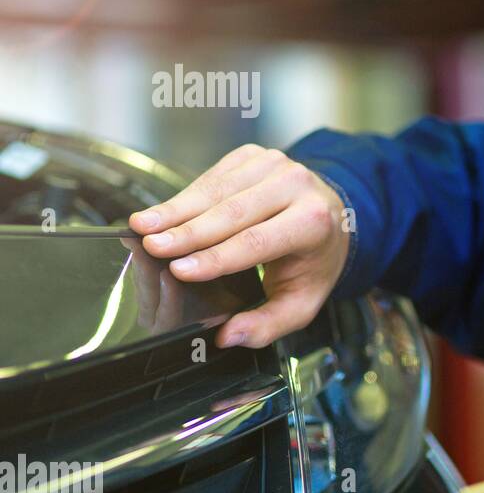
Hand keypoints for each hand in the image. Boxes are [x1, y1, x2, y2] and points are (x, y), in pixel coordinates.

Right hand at [128, 144, 349, 348]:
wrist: (332, 214)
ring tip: (143, 226)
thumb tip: (229, 337)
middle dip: (187, 231)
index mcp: (314, 222)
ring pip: (217, 189)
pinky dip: (185, 196)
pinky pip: (211, 176)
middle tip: (151, 246)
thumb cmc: (313, 260)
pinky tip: (164, 214)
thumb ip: (268, 324)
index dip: (216, 256)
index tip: (179, 268)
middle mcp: (297, 186)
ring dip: (176, 210)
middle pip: (233, 212)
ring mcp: (275, 164)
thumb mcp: (302, 301)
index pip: (258, 241)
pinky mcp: (253, 155)